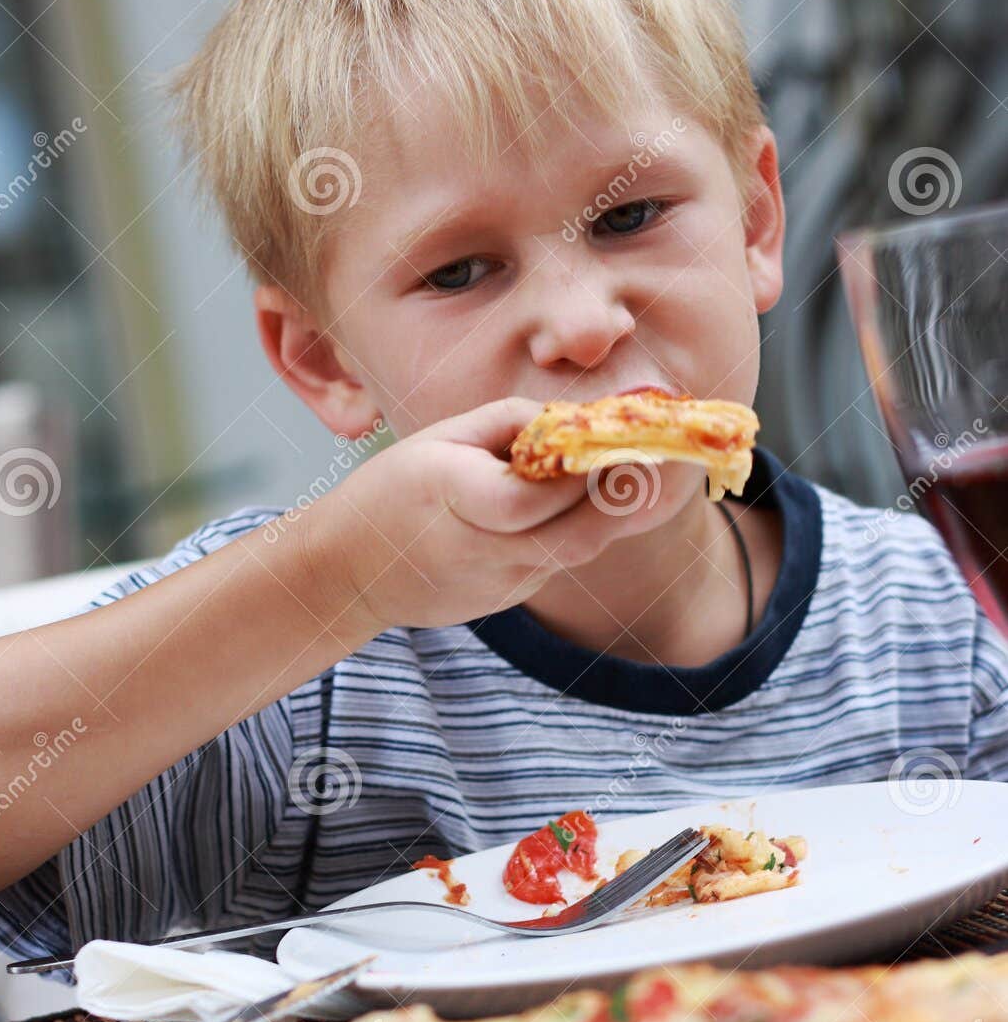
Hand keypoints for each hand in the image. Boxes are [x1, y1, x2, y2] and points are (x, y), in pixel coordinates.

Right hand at [303, 397, 666, 631]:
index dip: (579, 478)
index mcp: (449, 498)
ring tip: (656, 471)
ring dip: (615, 513)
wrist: (346, 573)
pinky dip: (580, 530)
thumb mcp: (439, 438)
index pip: (528, 500)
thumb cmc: (392, 491)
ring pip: (574, 552)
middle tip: (676, 460)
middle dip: (628, 501)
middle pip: (573, 538)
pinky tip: (598, 499)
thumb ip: (509, 425)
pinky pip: (556, 561)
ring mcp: (495, 584)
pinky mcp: (506, 599)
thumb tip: (575, 421)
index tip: (626, 444)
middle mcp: (477, 550)